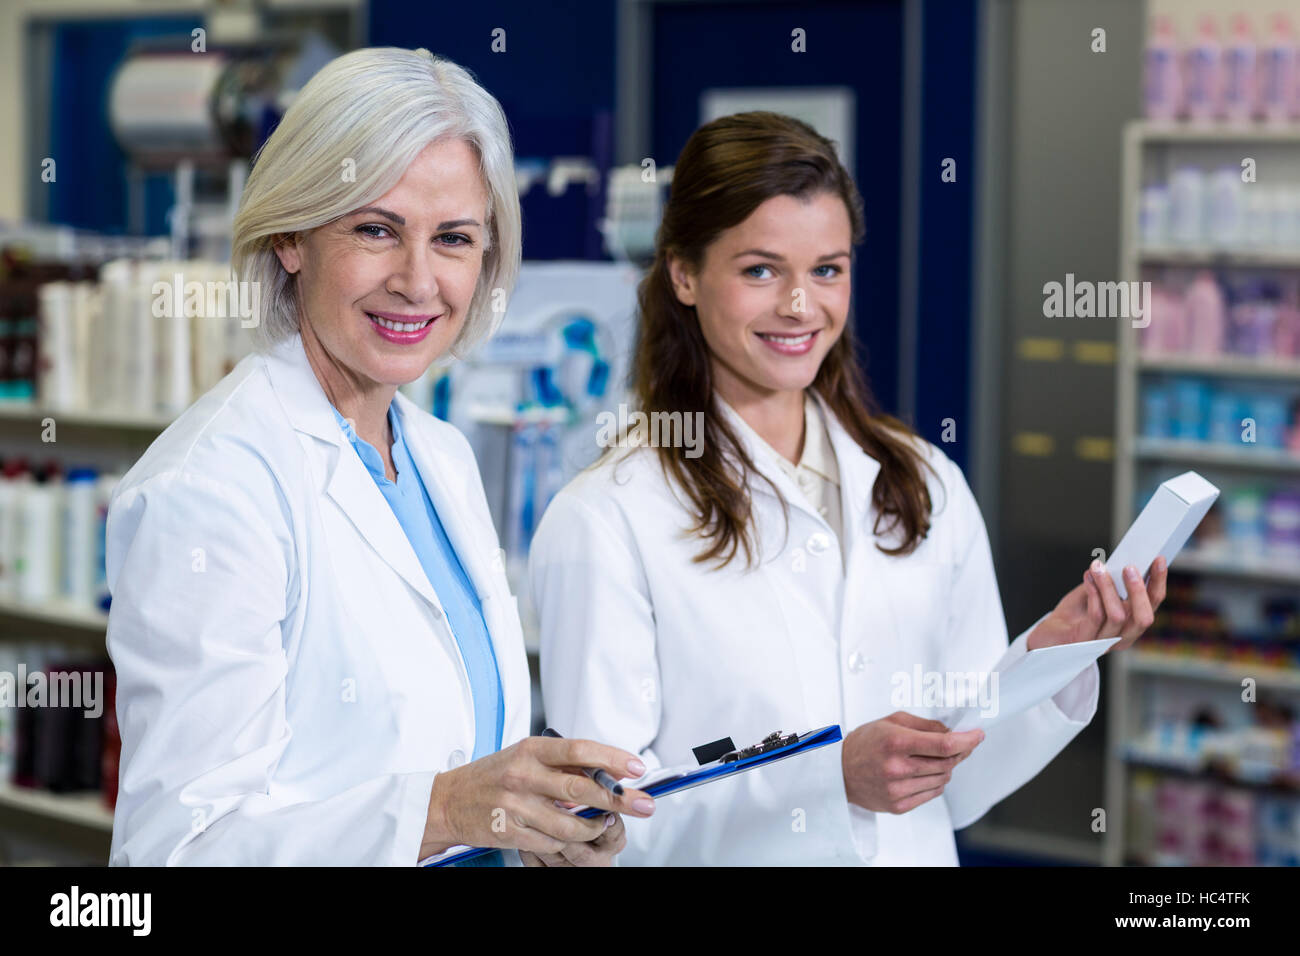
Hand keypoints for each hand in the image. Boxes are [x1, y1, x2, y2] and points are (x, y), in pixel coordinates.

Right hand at [420, 737, 653, 859]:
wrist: (448, 800)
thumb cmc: (495, 775)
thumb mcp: (526, 756)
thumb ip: (563, 763)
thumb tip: (609, 771)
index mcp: (531, 749)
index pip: (579, 749)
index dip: (612, 758)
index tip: (637, 768)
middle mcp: (523, 774)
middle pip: (582, 787)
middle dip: (620, 798)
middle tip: (645, 805)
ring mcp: (516, 804)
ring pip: (571, 823)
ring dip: (594, 827)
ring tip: (603, 825)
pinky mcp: (510, 831)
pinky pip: (552, 842)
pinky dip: (568, 841)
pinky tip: (572, 836)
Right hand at [841, 712, 983, 813]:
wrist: (839, 770)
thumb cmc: (866, 742)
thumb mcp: (892, 721)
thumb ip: (925, 725)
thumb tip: (953, 731)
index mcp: (896, 743)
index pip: (944, 745)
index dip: (967, 740)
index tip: (978, 735)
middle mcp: (897, 768)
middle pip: (947, 763)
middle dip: (958, 752)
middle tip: (958, 745)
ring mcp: (897, 790)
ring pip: (943, 779)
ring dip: (946, 768)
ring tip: (931, 759)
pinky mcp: (898, 806)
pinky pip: (933, 794)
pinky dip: (936, 782)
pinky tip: (923, 773)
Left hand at [1027, 556, 1167, 652]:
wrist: (1049, 635)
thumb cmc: (1076, 612)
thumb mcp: (1098, 593)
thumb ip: (1113, 581)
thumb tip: (1124, 557)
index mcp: (1132, 623)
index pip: (1153, 604)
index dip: (1158, 582)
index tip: (1158, 559)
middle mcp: (1124, 636)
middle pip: (1143, 617)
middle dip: (1139, 590)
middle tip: (1130, 567)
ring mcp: (1105, 642)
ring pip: (1117, 616)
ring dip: (1109, 588)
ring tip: (1099, 567)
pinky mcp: (1085, 641)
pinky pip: (1096, 616)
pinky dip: (1093, 593)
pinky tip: (1088, 578)